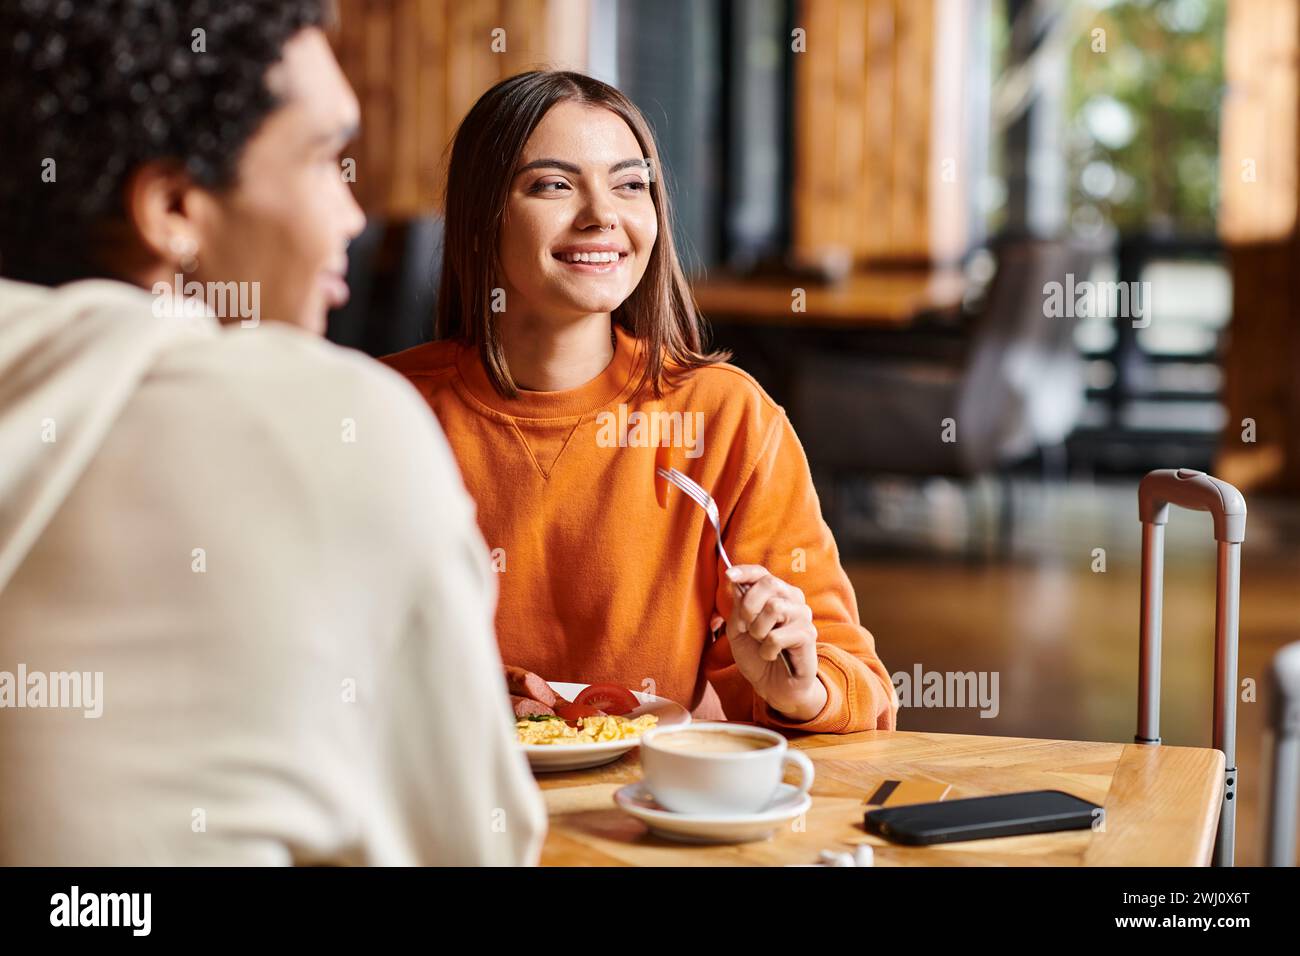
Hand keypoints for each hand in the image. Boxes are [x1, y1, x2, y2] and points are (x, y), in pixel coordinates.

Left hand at [711, 564, 825, 721]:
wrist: (773, 686)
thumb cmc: (757, 655)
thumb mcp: (738, 630)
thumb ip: (738, 606)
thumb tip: (735, 583)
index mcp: (776, 595)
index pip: (762, 573)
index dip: (745, 571)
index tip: (729, 575)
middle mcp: (793, 600)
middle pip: (768, 583)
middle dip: (749, 607)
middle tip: (748, 628)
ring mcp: (803, 616)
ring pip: (774, 607)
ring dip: (758, 630)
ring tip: (762, 643)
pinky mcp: (808, 635)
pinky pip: (777, 635)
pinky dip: (767, 649)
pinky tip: (772, 655)